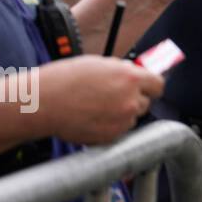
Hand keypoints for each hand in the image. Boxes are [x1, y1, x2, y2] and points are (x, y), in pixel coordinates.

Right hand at [37, 56, 163, 144]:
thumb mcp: (100, 64)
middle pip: (146, 103)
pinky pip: (118, 131)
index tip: (145, 88)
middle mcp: (130, 100)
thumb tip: (135, 74)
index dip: (151, 86)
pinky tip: (92, 118)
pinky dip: (110, 127)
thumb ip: (123, 71)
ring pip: (132, 118)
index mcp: (131, 78)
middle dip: (133, 100)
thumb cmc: (66, 79)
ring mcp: (122, 120)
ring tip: (97, 108)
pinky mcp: (110, 137)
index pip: (158, 85)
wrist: (43, 103)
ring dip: (121, 114)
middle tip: (113, 98)